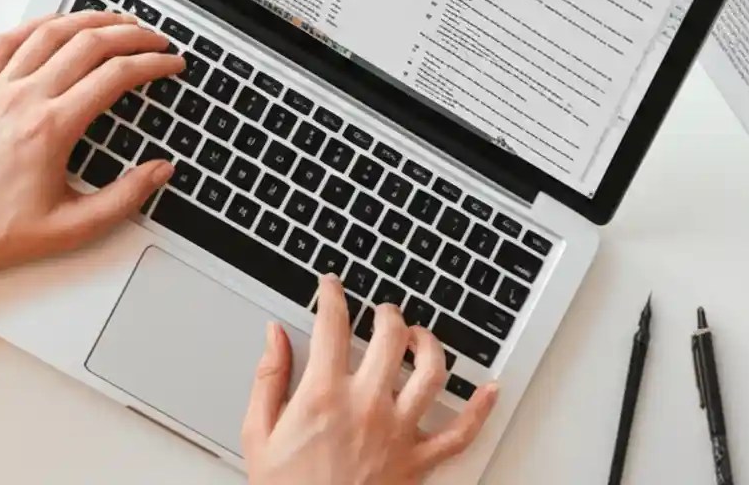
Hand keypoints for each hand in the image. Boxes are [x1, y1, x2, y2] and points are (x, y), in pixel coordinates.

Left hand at [0, 11, 184, 299]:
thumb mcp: (74, 226)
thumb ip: (126, 197)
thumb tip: (160, 171)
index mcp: (51, 128)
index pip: (116, 76)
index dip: (153, 64)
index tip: (171, 65)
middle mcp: (23, 100)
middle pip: (89, 43)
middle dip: (132, 35)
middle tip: (156, 40)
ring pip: (50, 32)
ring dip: (91, 19)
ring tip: (118, 20)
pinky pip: (8, 42)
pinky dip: (38, 24)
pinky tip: (57, 23)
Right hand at [244, 276, 499, 484]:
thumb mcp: (257, 435)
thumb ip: (268, 378)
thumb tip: (274, 336)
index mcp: (323, 396)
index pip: (333, 326)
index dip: (333, 295)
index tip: (332, 286)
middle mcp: (367, 407)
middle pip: (391, 338)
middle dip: (387, 314)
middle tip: (382, 311)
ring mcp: (398, 432)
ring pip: (432, 372)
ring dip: (431, 345)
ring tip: (421, 336)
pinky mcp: (418, 461)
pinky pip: (461, 432)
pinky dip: (481, 409)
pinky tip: (490, 389)